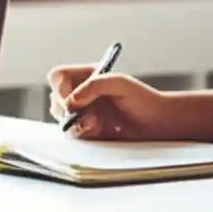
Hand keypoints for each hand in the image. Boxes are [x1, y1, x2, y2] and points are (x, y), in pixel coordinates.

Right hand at [47, 64, 171, 139]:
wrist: (156, 123)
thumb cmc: (142, 99)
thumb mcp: (119, 83)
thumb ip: (94, 86)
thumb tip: (71, 101)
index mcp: (86, 77)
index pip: (58, 77)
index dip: (59, 88)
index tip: (69, 100)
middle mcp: (80, 94)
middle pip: (56, 99)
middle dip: (66, 110)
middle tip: (78, 115)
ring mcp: (82, 114)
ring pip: (61, 119)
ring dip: (75, 123)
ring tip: (96, 124)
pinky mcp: (87, 132)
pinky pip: (72, 134)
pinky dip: (82, 133)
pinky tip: (98, 130)